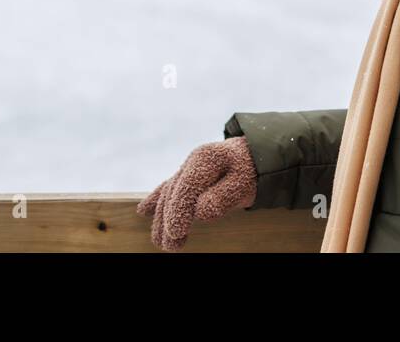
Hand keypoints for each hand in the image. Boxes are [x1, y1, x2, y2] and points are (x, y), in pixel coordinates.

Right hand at [137, 137, 256, 250]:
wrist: (255, 154)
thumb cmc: (251, 171)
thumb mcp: (243, 184)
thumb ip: (222, 197)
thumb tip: (199, 212)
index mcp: (207, 158)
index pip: (188, 185)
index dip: (179, 209)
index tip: (176, 232)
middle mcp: (192, 160)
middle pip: (174, 191)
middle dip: (169, 219)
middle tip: (169, 246)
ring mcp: (188, 167)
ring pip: (169, 192)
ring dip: (162, 217)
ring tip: (160, 242)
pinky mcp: (187, 176)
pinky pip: (168, 187)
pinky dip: (156, 199)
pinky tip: (143, 211)